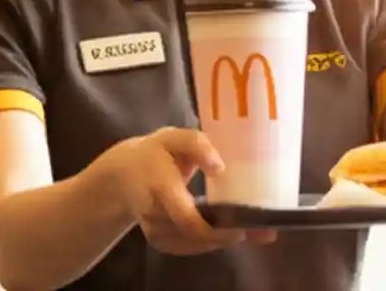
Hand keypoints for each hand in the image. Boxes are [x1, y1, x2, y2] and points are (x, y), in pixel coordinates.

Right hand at [96, 127, 275, 254]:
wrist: (121, 177)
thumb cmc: (153, 153)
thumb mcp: (172, 138)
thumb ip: (196, 144)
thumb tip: (219, 166)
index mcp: (161, 188)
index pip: (187, 219)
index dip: (215, 229)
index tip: (243, 227)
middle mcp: (157, 216)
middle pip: (195, 236)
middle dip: (229, 236)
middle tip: (264, 233)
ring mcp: (157, 232)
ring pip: (195, 244)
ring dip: (224, 240)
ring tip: (256, 233)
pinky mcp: (161, 241)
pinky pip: (190, 247)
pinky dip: (212, 242)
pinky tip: (230, 233)